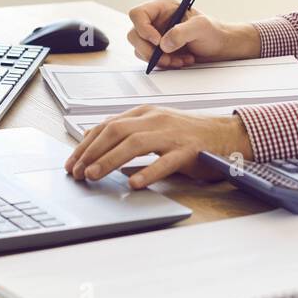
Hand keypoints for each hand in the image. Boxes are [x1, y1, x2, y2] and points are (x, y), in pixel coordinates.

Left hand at [64, 106, 255, 188]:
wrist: (226, 134)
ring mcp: (172, 134)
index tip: (72, 162)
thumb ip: (127, 132)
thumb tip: (94, 141)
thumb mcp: (154, 127)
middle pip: (116, 132)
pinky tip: (134, 183)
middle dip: (92, 152)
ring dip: (110, 160)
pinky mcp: (187, 151)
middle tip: (77, 173)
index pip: (107, 125)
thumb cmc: (188, 134)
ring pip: (135, 144)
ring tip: (94, 176)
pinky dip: (148, 172)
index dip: (86, 144)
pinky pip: (165, 162)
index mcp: (145, 114)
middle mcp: (156, 120)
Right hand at [126, 0, 259, 69]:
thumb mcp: (201, 27)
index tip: (157, 41)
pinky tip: (180, 61)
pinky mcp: (157, 50)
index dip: (142, 28)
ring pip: (140, 50)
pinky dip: (164, 64)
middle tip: (166, 58)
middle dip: (149, 50)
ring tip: (179, 60)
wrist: (219, 47)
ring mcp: (154, 36)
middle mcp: (155, 21)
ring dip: (158, 60)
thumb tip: (163, 44)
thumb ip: (182, 32)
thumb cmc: (213, 31)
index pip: (138, 14)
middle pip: (134, 35)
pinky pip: (150, 60)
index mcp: (162, 7)